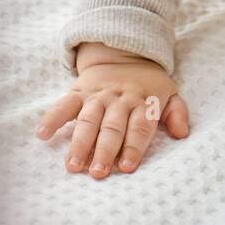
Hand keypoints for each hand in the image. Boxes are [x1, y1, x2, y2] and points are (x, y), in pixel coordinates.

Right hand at [35, 42, 188, 177]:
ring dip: (80, 143)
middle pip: (112, 127)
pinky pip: (63, 105)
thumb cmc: (147, 83)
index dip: (134, 147)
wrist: (123, 51)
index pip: (139, 127)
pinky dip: (51, 118)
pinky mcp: (78, 91)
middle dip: (105, 151)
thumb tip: (182, 133)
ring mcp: (97, 96)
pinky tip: (42, 134)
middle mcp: (119, 99)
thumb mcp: (169, 92)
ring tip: (73, 166)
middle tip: (98, 173)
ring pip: (88, 120)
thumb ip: (177, 112)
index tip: (127, 167)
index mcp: (142, 102)